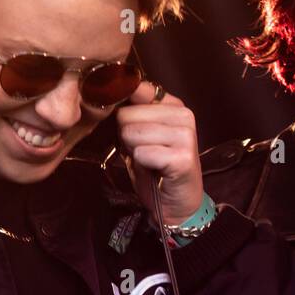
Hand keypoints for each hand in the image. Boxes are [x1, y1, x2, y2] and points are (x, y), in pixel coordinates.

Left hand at [116, 82, 203, 226]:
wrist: (175, 203)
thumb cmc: (155, 167)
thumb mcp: (140, 135)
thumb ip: (130, 113)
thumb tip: (109, 94)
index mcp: (174, 105)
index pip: (135, 90)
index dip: (122, 109)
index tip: (127, 127)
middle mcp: (184, 115)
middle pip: (126, 115)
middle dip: (126, 136)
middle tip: (144, 151)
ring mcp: (185, 135)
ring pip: (131, 133)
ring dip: (133, 151)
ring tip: (149, 160)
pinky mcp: (182, 157)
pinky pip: (141, 153)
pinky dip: (141, 164)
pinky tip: (155, 169)